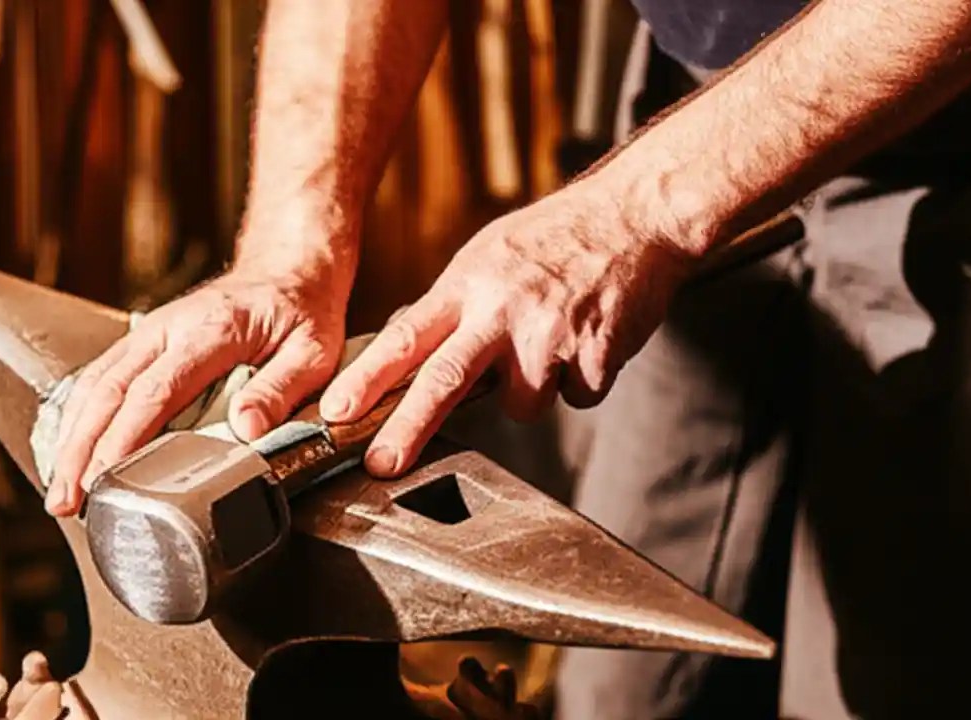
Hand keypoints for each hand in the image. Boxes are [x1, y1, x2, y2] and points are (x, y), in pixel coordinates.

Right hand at [45, 233, 352, 515]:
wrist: (285, 269)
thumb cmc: (302, 314)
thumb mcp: (313, 351)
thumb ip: (280, 389)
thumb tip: (247, 430)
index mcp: (210, 331)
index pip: (155, 390)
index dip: (124, 438)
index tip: (104, 478)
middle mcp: (168, 328)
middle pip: (109, 391)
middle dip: (81, 449)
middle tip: (66, 501)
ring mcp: (149, 332)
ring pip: (95, 385)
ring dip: (72, 438)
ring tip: (60, 491)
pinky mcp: (143, 341)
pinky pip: (100, 379)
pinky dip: (79, 418)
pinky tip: (70, 452)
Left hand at [319, 180, 694, 476]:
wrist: (634, 215)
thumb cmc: (554, 237)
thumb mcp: (486, 255)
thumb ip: (453, 305)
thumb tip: (410, 348)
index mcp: (467, 285)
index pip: (404, 338)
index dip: (367, 379)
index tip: (337, 411)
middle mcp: (501, 312)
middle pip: (444, 381)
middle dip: (407, 429)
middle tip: (381, 464)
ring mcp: (548, 336)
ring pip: (522, 406)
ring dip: (533, 389)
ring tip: (551, 341)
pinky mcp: (594, 356)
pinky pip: (576, 398)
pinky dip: (580, 380)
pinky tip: (587, 340)